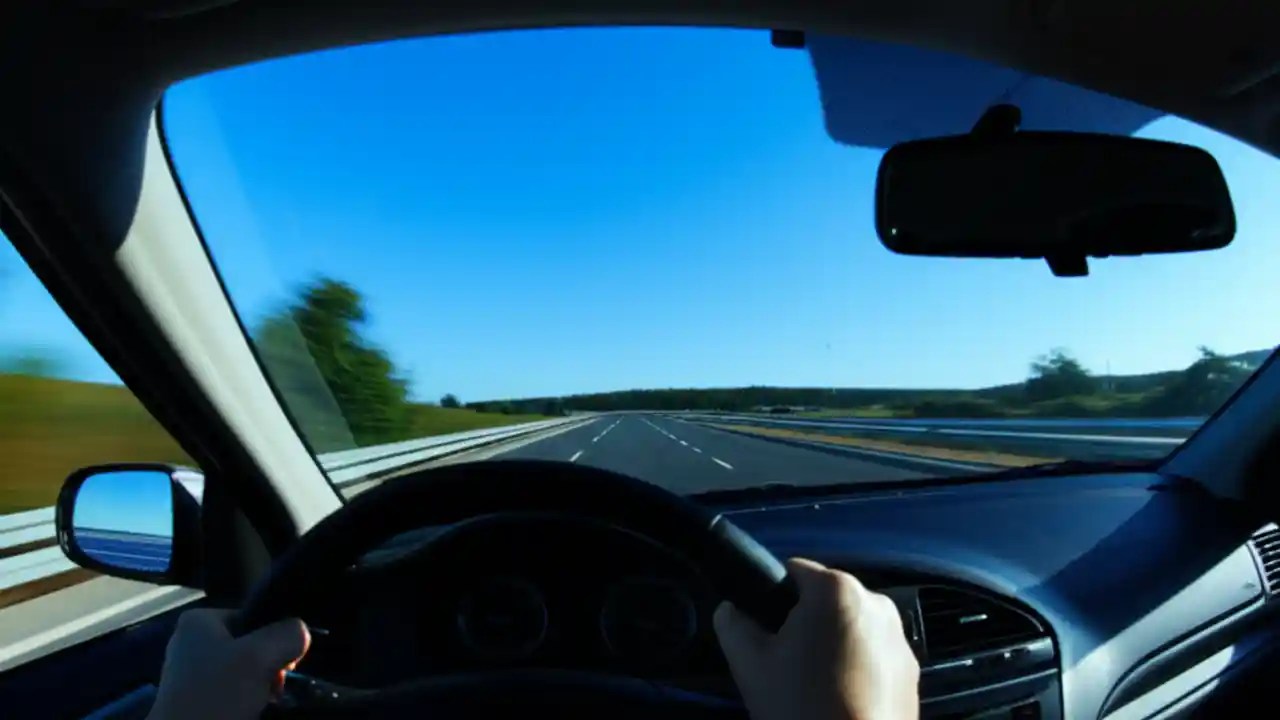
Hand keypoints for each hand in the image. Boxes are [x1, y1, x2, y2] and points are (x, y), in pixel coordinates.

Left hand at [148, 608, 309, 719]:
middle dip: (270, 664)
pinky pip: (234, 689)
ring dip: (263, 684)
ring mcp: (192, 672)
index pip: (255, 616)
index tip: (284, 663)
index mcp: (199, 621)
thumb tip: (302, 634)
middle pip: (253, 643)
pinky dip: (248, 699)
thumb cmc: (216, 696)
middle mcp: (192, 641)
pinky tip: (251, 709)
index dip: (276, 638)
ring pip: (246, 668)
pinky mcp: (196, 699)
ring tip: (263, 700)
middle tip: (274, 686)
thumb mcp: (260, 656)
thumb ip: (289, 635)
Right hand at [714, 558, 919, 719]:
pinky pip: (875, 655)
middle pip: (827, 600)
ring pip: (853, 628)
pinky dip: (860, 668)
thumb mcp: (749, 664)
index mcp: (837, 590)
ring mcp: (901, 639)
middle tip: (790, 665)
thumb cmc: (800, 706)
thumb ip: (732, 622)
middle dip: (808, 624)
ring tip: (818, 686)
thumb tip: (731, 609)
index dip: (774, 600)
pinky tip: (843, 698)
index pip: (793, 572)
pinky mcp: (913, 672)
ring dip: (836, 645)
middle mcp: (877, 603)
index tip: (769, 635)